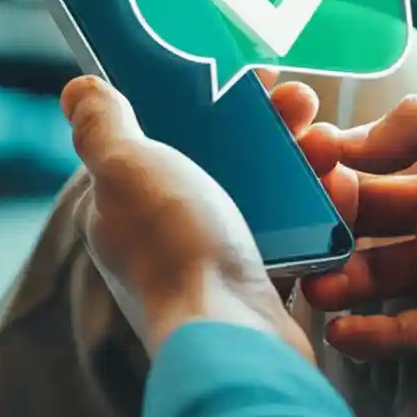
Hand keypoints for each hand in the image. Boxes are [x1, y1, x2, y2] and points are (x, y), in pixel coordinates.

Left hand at [61, 75, 311, 359]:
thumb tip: (77, 90)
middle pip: (219, 160)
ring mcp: (214, 262)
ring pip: (262, 194)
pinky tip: (339, 187)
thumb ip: (101, 127)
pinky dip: (317, 208)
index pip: (158, 137)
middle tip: (299, 101)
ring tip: (326, 142)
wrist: (233, 340)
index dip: (199, 101)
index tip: (243, 76)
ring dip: (297, 160)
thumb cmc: (174, 252)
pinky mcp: (260, 286)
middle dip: (263, 124)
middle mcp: (164, 235)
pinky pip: (293, 236)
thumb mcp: (127, 169)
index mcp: (123, 206)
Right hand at [281, 91, 416, 362]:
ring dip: (340, 279)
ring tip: (316, 285)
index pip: (378, 159)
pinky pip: (407, 331)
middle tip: (298, 231)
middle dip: (327, 222)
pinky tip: (344, 329)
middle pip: (367, 219)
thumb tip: (358, 137)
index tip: (296, 165)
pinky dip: (372, 334)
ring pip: (378, 275)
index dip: (335, 161)